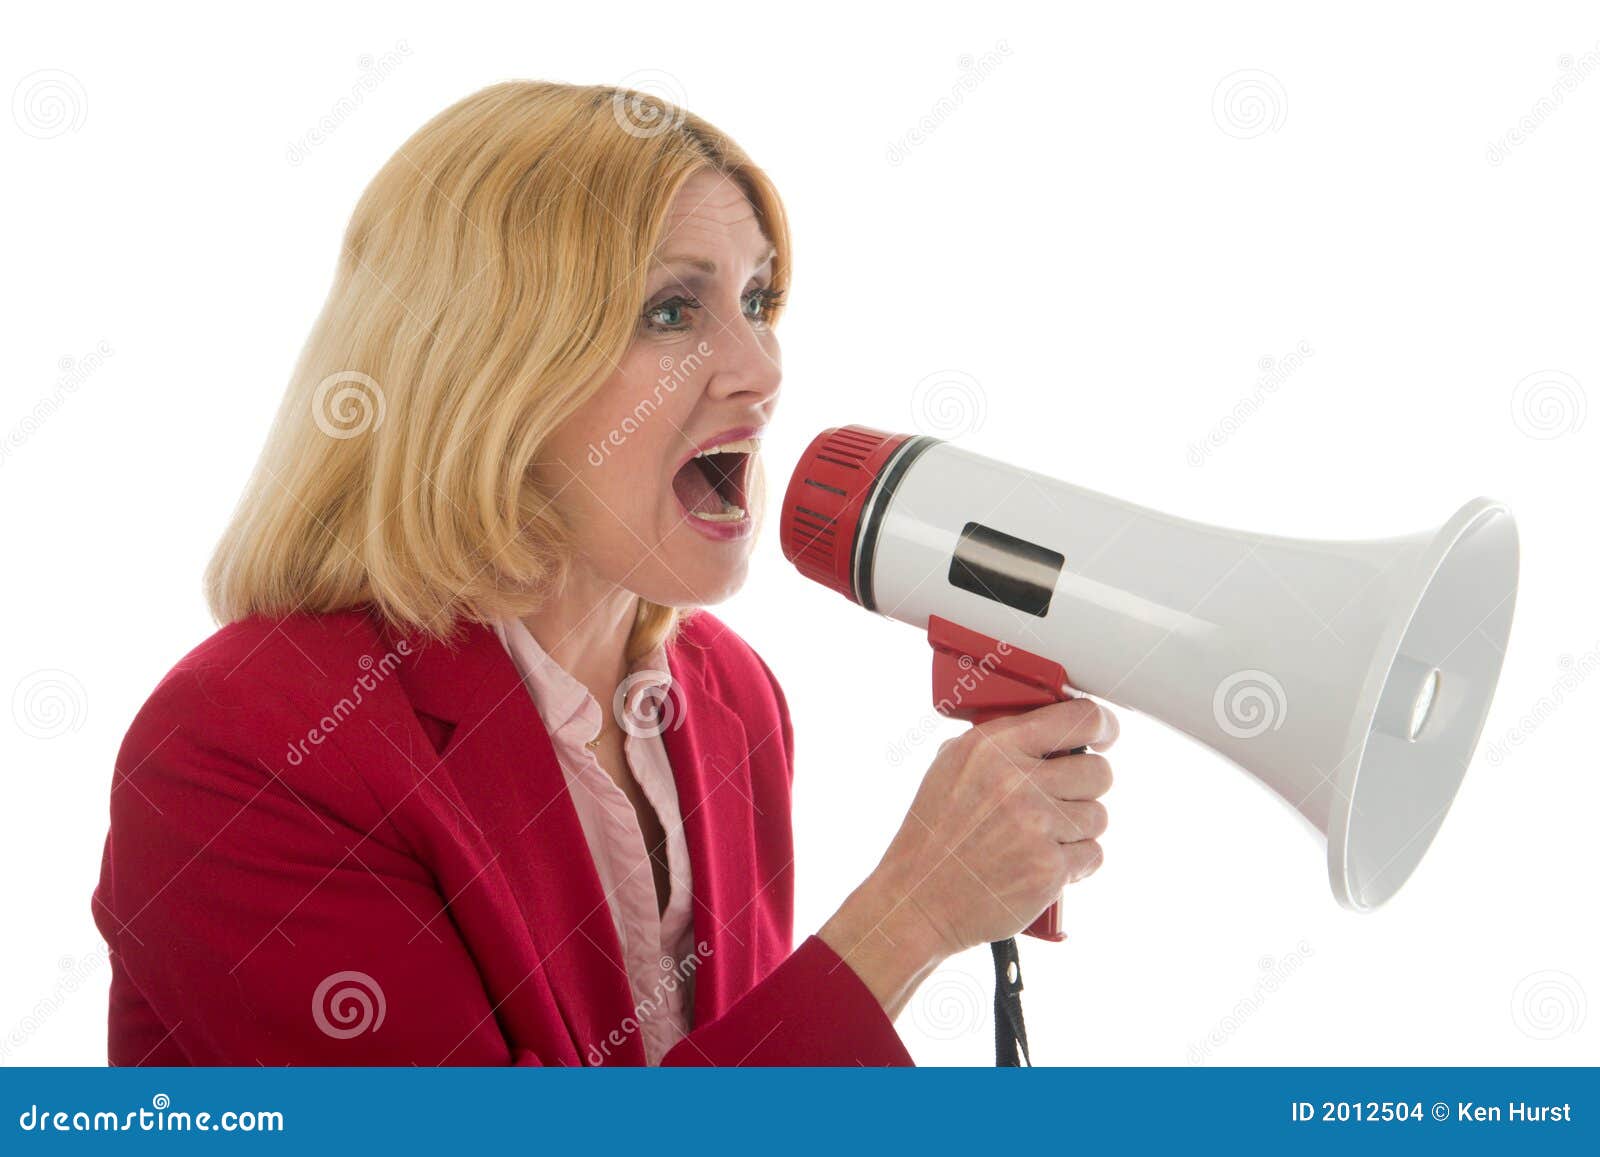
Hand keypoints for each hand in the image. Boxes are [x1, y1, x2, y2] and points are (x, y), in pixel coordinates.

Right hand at [819, 697, 1117, 1015]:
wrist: (918, 899)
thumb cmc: (934, 835)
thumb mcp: (951, 766)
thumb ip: (1002, 743)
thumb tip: (1053, 732)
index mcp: (992, 746)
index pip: (1079, 718)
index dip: (1102, 726)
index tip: (1104, 736)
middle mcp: (1016, 781)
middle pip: (1099, 771)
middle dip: (1086, 787)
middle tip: (1060, 801)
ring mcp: (1035, 825)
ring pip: (1098, 815)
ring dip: (1077, 829)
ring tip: (1039, 838)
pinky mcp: (1048, 867)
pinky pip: (1093, 854)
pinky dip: (1074, 863)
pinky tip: (1039, 863)